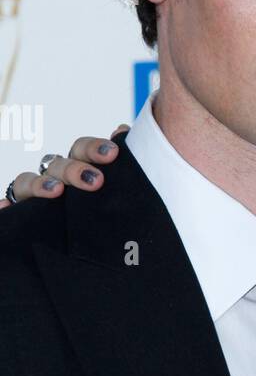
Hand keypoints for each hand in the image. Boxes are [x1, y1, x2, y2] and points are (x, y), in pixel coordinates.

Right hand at [0, 125, 128, 207]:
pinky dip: (5, 207)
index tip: (113, 153)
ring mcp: (35, 196)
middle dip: (74, 170)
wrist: (92, 246)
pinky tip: (5, 208)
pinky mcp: (23, 215)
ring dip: (39, 184)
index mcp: (78, 167)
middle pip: (57, 164)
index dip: (94, 148)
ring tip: (56, 192)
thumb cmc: (105, 206)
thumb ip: (124, 164)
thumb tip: (121, 129)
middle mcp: (55, 178)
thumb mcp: (117, 188)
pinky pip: (11, 208)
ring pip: (28, 181)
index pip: (81, 149)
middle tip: (96, 181)